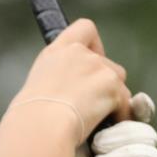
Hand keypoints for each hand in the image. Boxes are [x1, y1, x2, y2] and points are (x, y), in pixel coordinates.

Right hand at [8, 18, 133, 143]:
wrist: (41, 126)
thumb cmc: (31, 117)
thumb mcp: (37, 87)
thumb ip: (57, 80)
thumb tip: (66, 95)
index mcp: (57, 51)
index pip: (85, 28)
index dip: (94, 44)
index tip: (91, 59)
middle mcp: (79, 53)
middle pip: (106, 62)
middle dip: (104, 82)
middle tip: (92, 104)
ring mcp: (98, 67)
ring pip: (118, 83)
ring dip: (112, 98)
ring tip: (97, 118)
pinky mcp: (112, 85)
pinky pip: (125, 102)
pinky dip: (120, 115)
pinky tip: (109, 128)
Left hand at [50, 93, 156, 156]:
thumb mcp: (63, 140)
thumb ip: (80, 114)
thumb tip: (95, 81)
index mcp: (104, 138)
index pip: (133, 114)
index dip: (137, 107)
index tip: (134, 101)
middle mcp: (122, 156)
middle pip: (143, 129)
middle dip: (121, 134)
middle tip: (97, 145)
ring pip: (150, 149)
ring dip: (122, 153)